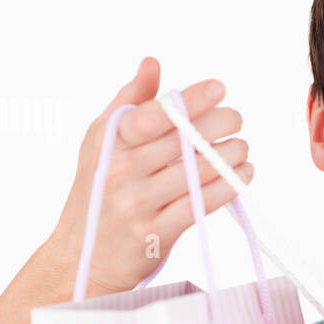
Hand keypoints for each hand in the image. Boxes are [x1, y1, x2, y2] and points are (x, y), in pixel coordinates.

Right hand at [45, 57, 253, 296]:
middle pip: (181, 140)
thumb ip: (129, 103)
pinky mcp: (154, 234)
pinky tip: (243, 175)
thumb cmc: (96, 194)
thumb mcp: (100, 144)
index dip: (190, 99)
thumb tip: (152, 63)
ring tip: (242, 148)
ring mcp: (137, 204)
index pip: (153, 114)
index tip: (218, 88)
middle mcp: (120, 171)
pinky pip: (199, 204)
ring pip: (196, 171)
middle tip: (236, 119)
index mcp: (108, 144)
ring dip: (229, 156)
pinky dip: (228, 187)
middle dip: (219, 124)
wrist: (81, 259)